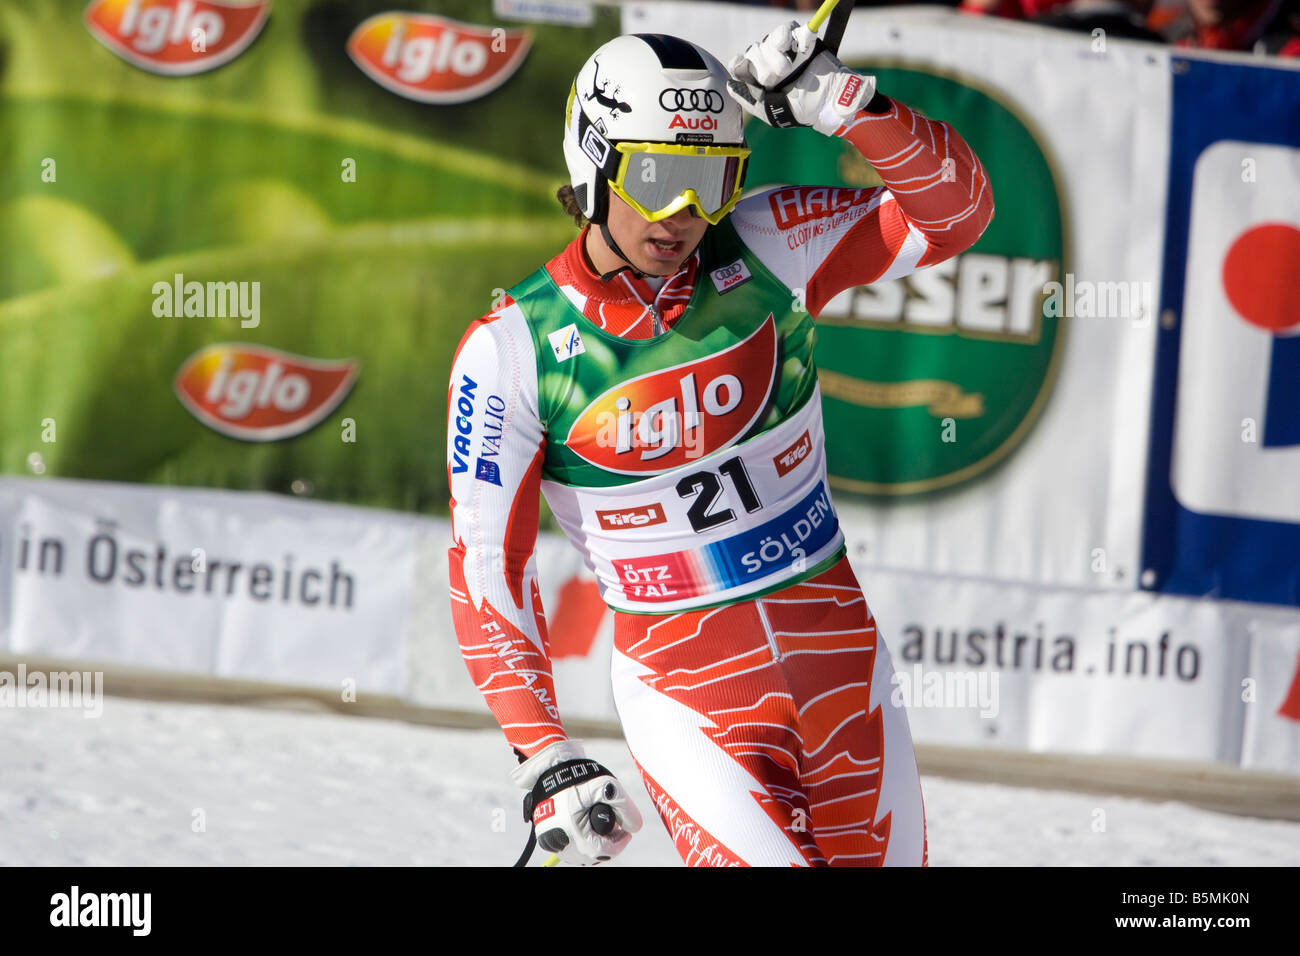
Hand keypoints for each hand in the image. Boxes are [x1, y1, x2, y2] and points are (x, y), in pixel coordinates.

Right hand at [512, 740, 642, 865]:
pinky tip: (585, 826)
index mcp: (574, 832)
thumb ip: (625, 808)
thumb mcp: (608, 787)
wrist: (551, 767)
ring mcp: (548, 840)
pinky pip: (566, 848)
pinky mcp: (543, 835)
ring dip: (592, 844)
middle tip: (613, 827)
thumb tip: (635, 827)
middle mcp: (558, 841)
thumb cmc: (580, 777)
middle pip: (591, 856)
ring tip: (598, 824)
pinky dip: (579, 842)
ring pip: (578, 855)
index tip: (627, 832)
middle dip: (606, 844)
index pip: (604, 852)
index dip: (620, 844)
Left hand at [726, 20, 874, 134]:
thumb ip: (747, 99)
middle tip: (777, 79)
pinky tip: (799, 53)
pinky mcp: (799, 39)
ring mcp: (784, 50)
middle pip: (753, 51)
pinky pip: (786, 28)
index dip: (740, 63)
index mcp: (759, 79)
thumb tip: (728, 85)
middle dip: (763, 67)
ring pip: (767, 41)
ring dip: (775, 56)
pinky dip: (789, 38)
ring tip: (789, 70)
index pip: (740, 63)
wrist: (826, 100)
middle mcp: (769, 62)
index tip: (745, 68)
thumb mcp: (768, 111)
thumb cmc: (799, 110)